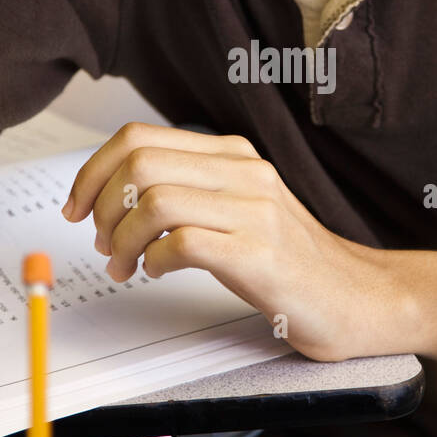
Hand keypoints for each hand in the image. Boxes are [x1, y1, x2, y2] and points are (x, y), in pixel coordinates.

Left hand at [62, 123, 399, 359]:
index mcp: (233, 154)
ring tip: (123, 266)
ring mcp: (254, 211)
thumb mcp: (239, 208)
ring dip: (120, 240)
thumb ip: (190, 190)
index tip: (77, 207)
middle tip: (102, 243)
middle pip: (139, 164)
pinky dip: (151, 261)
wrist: (359, 298)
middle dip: (100, 207)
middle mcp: (244, 171)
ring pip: (153, 201)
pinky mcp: (259, 255)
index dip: (92, 172)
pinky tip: (154, 274)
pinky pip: (181, 244)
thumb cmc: (292, 262)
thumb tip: (114, 195)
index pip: (138, 138)